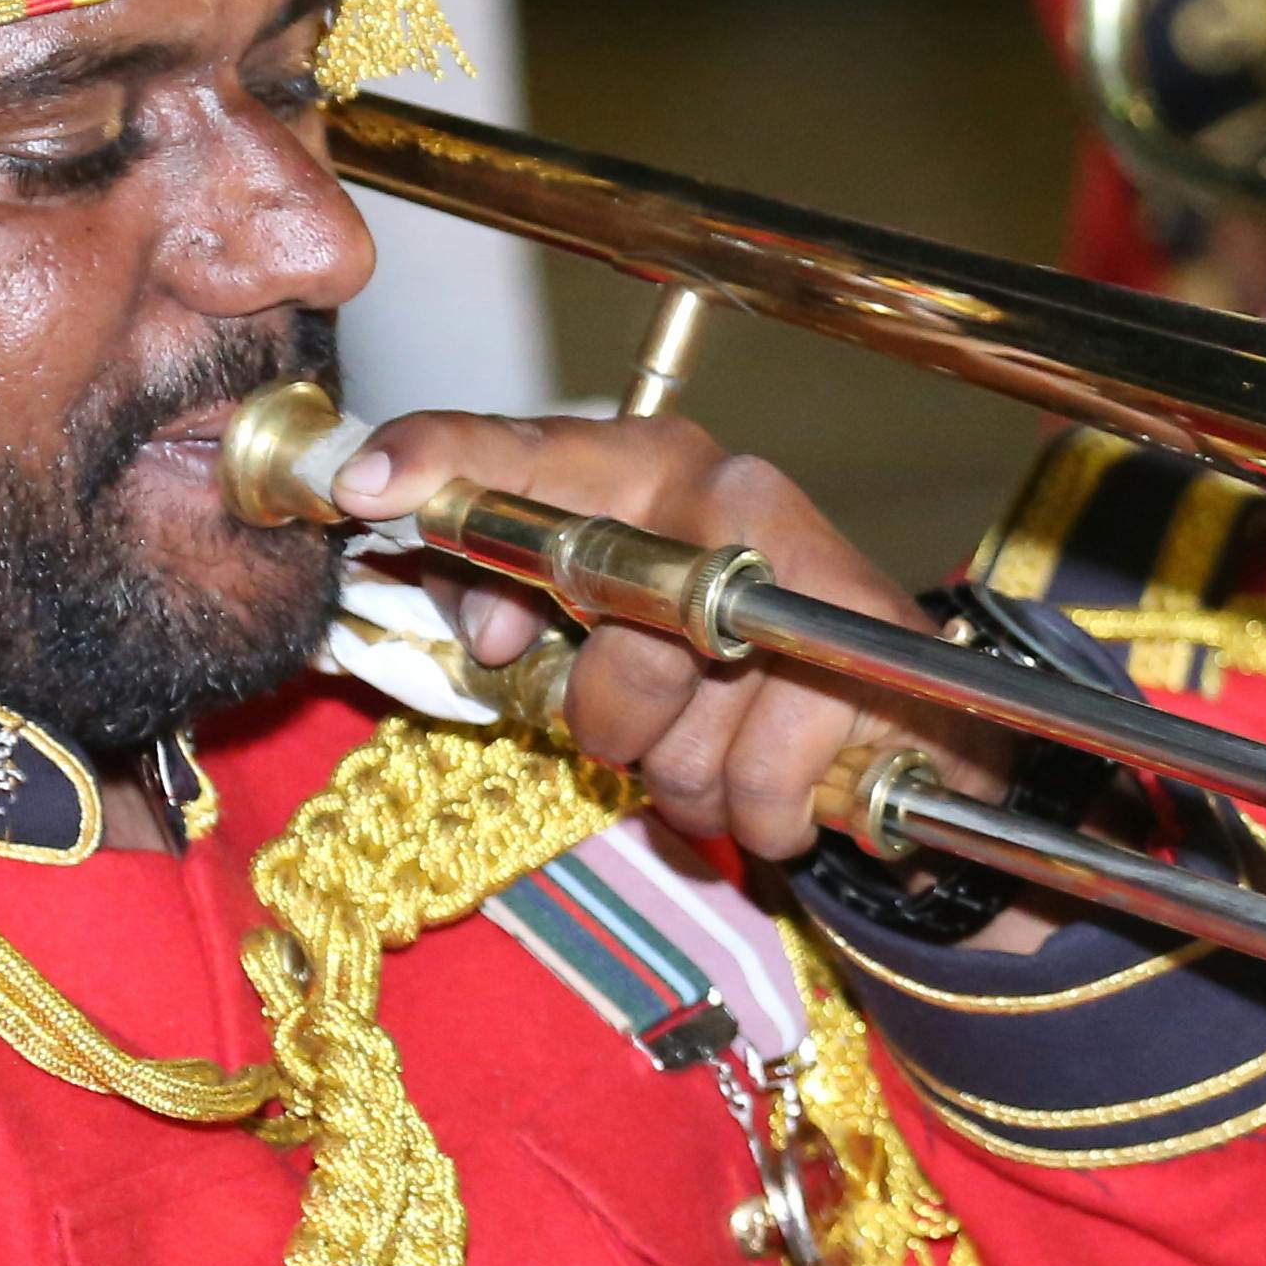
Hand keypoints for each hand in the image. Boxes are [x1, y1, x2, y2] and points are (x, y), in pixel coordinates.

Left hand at [327, 407, 1002, 862]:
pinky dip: (758, 816)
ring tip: (720, 756)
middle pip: (617, 620)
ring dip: (689, 778)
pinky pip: (758, 786)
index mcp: (643, 465)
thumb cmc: (719, 661)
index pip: (527, 449)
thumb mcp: (595, 626)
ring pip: (684, 727)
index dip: (444, 460)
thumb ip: (501, 592)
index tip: (365, 486)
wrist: (900, 704)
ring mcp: (806, 565)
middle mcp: (727, 493)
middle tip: (641, 727)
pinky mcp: (873, 650)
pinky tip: (779, 786)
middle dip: (613, 712)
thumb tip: (487, 624)